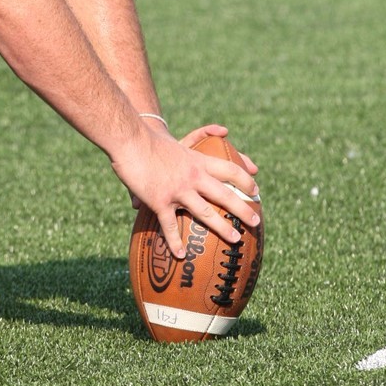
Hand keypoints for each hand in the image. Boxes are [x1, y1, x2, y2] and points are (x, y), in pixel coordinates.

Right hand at [111, 120, 260, 258]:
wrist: (129, 139)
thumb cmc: (149, 138)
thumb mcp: (178, 139)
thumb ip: (199, 137)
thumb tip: (224, 131)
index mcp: (198, 161)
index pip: (230, 170)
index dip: (246, 181)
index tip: (256, 191)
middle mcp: (193, 176)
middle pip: (225, 195)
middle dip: (243, 210)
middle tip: (256, 222)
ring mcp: (177, 190)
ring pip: (206, 213)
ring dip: (222, 228)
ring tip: (235, 239)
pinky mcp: (159, 201)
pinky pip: (170, 226)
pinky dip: (175, 242)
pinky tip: (181, 255)